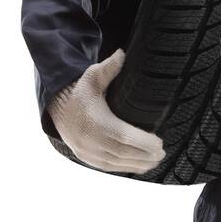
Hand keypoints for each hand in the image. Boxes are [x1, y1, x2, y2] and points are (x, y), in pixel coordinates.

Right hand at [48, 49, 165, 173]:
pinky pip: (108, 167)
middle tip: (162, 153)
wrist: (58, 108)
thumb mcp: (92, 77)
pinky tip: (141, 166)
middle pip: (122, 152)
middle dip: (145, 155)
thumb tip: (122, 53)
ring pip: (116, 162)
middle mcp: (89, 139)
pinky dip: (126, 168)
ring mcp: (86, 151)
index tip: (159, 143)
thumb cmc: (80, 92)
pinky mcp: (85, 157)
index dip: (143, 143)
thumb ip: (109, 68)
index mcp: (94, 121)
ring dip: (139, 164)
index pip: (123, 136)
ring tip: (156, 161)